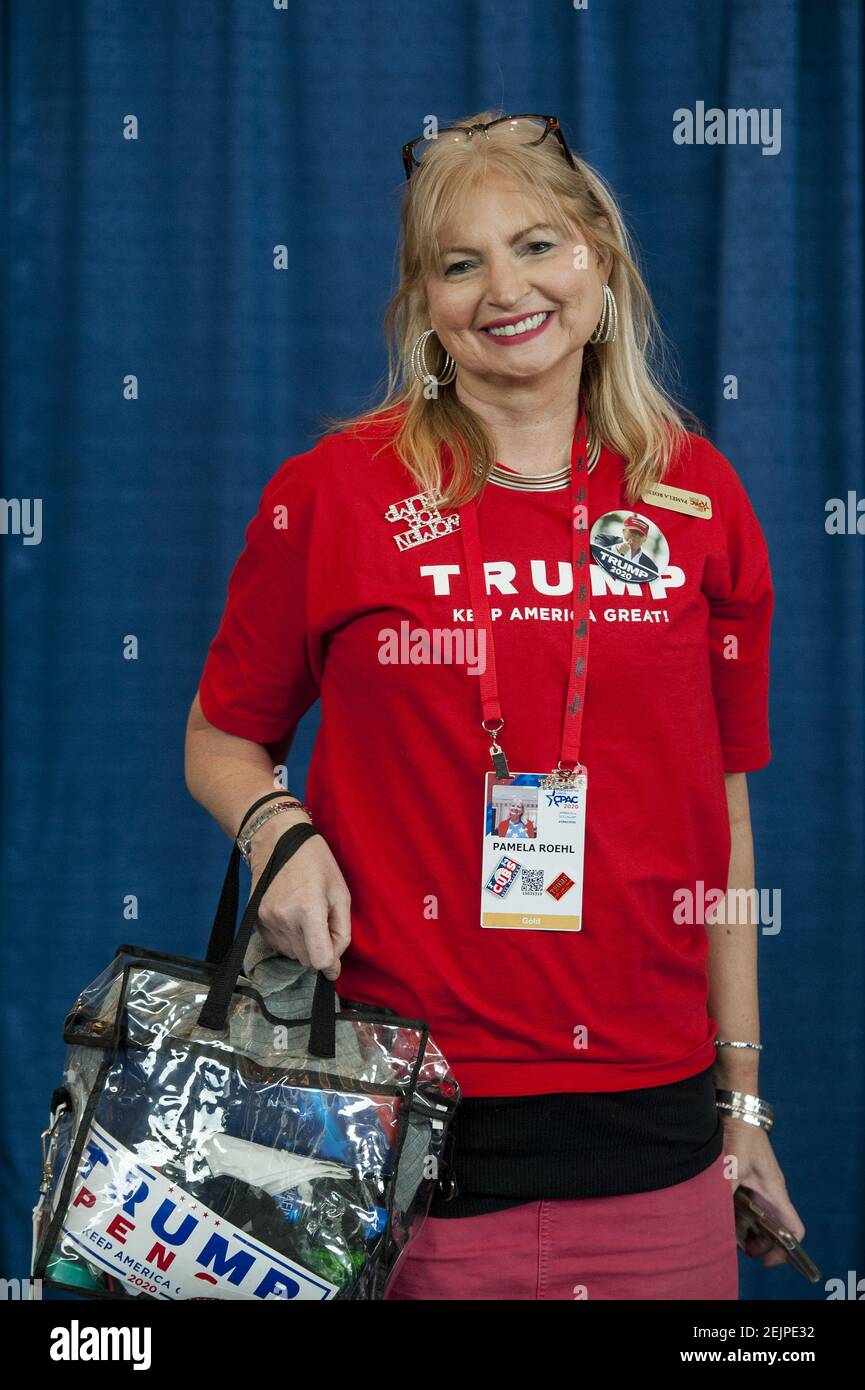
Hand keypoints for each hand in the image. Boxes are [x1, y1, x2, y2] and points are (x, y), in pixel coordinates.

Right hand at [247, 811, 350, 981]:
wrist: (277, 839)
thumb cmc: (315, 861)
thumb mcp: (340, 892)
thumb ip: (342, 930)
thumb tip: (334, 963)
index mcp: (308, 910)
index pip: (319, 959)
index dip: (331, 965)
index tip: (335, 963)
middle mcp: (283, 918)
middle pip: (305, 960)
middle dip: (318, 951)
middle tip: (323, 927)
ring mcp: (266, 920)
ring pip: (291, 954)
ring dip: (303, 945)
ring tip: (307, 917)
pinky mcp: (255, 920)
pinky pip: (277, 945)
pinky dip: (288, 939)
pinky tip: (293, 917)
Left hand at [722, 1117, 804, 1267]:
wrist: (736, 1108)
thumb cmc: (739, 1135)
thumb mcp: (730, 1167)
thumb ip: (723, 1192)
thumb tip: (711, 1216)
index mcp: (775, 1192)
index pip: (793, 1229)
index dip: (784, 1249)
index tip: (764, 1258)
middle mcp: (770, 1192)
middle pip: (774, 1229)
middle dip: (760, 1244)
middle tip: (740, 1249)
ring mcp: (758, 1185)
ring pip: (759, 1217)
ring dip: (746, 1229)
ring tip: (725, 1235)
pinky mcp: (746, 1177)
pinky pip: (746, 1203)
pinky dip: (735, 1213)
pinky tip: (717, 1214)